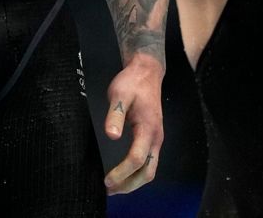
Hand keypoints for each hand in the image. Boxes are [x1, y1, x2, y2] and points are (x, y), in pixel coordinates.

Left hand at [102, 55, 164, 194]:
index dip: (121, 173)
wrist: (147, 73)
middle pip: (147, 172)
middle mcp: (156, 137)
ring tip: (114, 187)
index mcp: (148, 128)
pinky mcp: (153, 138)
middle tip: (109, 190)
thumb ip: (115, 115)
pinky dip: (136, 174)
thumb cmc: (132, 83)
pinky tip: (123, 175)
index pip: (137, 159)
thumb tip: (111, 136)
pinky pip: (148, 163)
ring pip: (150, 170)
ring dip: (133, 182)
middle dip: (129, 185)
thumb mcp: (118, 94)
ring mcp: (156, 139)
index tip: (106, 179)